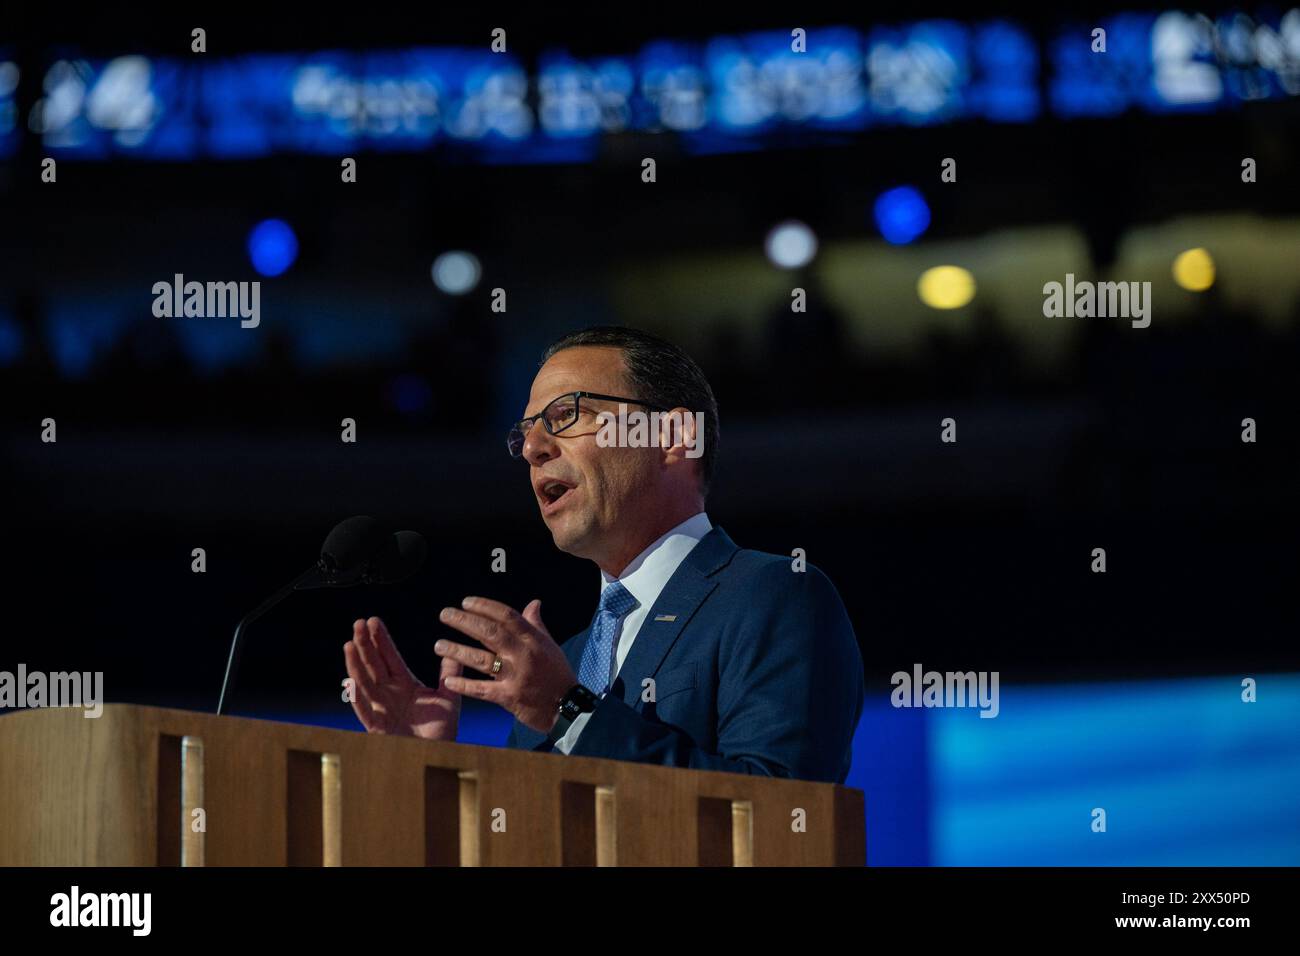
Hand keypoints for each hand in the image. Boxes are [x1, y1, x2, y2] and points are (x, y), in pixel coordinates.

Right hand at [343, 616, 460, 739]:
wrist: (439, 756)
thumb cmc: (442, 730)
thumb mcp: (448, 698)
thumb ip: (449, 675)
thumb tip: (452, 650)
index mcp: (405, 684)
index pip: (390, 657)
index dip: (381, 640)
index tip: (373, 620)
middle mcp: (390, 693)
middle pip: (374, 665)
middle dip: (365, 644)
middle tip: (358, 623)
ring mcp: (382, 709)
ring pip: (365, 683)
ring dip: (356, 664)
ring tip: (349, 644)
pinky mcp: (377, 728)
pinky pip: (365, 711)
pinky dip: (357, 697)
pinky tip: (350, 682)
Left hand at [435, 597, 576, 733]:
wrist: (567, 707)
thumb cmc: (557, 673)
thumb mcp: (549, 645)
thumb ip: (536, 624)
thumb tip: (533, 603)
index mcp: (533, 639)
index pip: (507, 616)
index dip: (485, 606)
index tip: (466, 602)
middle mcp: (523, 654)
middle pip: (490, 633)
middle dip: (465, 622)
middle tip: (445, 615)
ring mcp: (516, 676)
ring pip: (482, 660)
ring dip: (458, 651)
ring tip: (439, 645)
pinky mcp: (509, 697)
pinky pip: (482, 690)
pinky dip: (465, 686)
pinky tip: (449, 681)